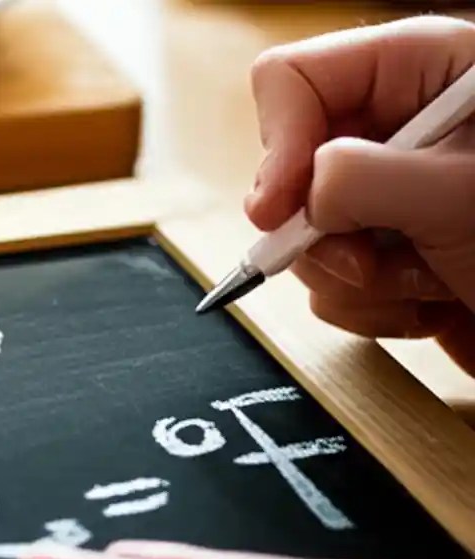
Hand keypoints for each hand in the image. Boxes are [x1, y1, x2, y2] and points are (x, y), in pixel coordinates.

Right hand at [246, 16, 474, 374]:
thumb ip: (355, 179)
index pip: (293, 80)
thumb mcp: (456, 193)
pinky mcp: (393, 258)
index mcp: (423, 72)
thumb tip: (294, 203)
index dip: (277, 143)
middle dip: (325, 232)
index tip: (281, 209)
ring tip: (429, 283)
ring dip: (359, 281)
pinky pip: (333, 286)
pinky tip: (432, 305)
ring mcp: (392, 199)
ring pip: (306, 238)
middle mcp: (399, 129)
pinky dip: (374, 311)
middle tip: (370, 260)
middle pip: (289, 169)